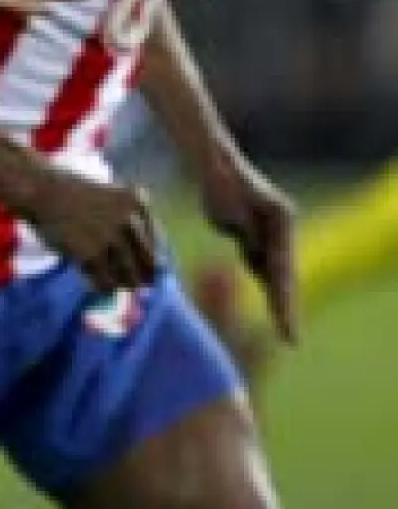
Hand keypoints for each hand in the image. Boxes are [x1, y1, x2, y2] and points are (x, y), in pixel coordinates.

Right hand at [14, 169, 162, 292]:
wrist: (41, 190)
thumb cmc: (69, 192)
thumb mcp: (108, 196)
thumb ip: (124, 217)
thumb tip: (135, 250)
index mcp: (137, 203)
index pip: (154, 240)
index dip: (147, 255)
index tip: (142, 265)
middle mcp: (130, 221)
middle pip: (148, 261)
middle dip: (143, 275)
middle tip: (137, 284)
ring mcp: (111, 239)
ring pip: (129, 275)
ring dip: (125, 284)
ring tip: (116, 285)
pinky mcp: (91, 256)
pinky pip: (105, 282)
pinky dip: (104, 287)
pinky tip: (98, 285)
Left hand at [199, 154, 297, 342]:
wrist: (218, 169)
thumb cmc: (221, 186)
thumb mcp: (230, 211)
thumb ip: (245, 235)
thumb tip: (254, 252)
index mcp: (282, 222)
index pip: (282, 269)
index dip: (284, 301)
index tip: (287, 325)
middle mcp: (284, 230)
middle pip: (284, 275)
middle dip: (286, 309)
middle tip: (291, 339)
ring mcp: (274, 235)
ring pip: (276, 274)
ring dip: (279, 302)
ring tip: (287, 331)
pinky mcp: (260, 238)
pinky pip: (263, 268)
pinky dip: (267, 288)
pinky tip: (274, 308)